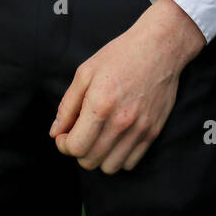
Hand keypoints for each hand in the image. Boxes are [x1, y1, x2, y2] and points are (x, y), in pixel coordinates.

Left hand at [49, 0, 203, 173]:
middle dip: (79, 150)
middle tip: (80, 133)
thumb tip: (55, 132)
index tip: (64, 134)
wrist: (159, 47)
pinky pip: (131, 163)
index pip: (75, 147)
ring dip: (99, 156)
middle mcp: (121, 121)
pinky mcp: (153, 132)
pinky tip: (116, 138)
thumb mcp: (86, 72)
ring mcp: (140, 129)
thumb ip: (67, 105)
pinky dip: (119, 156)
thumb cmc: (120, 55)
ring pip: (110, 167)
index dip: (63, 144)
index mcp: (100, 105)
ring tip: (99, 137)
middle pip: (89, 161)